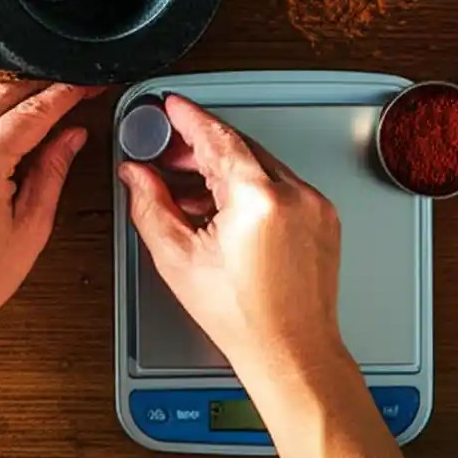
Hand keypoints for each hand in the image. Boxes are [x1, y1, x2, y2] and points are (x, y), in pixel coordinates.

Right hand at [118, 95, 343, 370]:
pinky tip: (221, 207)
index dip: (187, 117)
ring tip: (189, 190)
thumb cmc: (242, 317)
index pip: (217, 137)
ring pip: (259, 164)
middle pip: (238, 147)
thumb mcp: (178, 258)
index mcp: (258, 198)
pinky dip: (248, 186)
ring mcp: (313, 204)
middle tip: (166, 154)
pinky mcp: (322, 216)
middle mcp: (293, 193)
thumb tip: (136, 174)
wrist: (290, 350)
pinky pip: (279, 184)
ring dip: (223, 167)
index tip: (170, 106)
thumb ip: (150, 205)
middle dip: (200, 147)